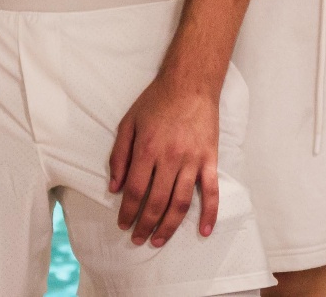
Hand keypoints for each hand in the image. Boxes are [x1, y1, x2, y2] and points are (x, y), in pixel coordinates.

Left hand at [108, 71, 220, 246]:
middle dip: (145, 225)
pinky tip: (203, 231)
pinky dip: (209, 214)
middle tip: (138, 240)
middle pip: (156, 202)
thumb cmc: (156, 102)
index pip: (135, 191)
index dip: (128, 212)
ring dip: (169, 226)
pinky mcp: (210, 160)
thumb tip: (114, 187)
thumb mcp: (128, 123)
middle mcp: (170, 158)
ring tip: (159, 241)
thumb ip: (119, 155)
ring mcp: (192, 161)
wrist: (190, 84)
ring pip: (180, 203)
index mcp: (147, 149)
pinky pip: (211, 192)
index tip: (123, 224)